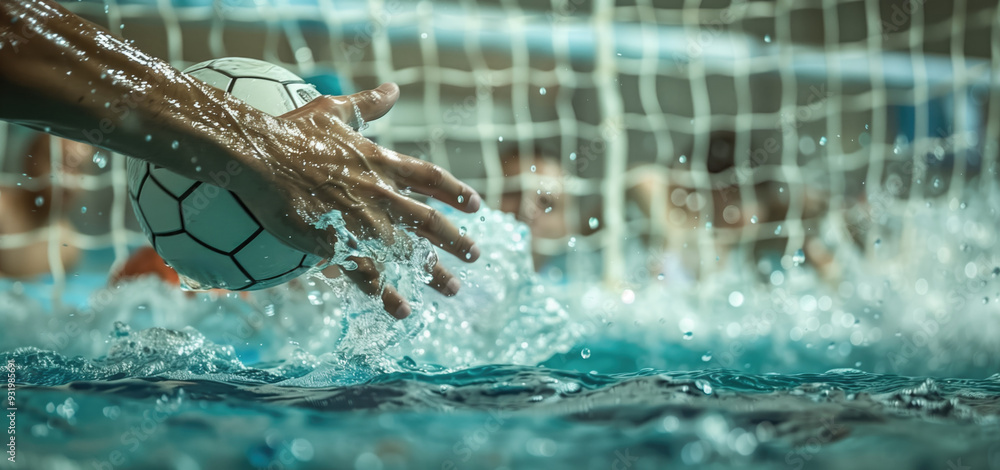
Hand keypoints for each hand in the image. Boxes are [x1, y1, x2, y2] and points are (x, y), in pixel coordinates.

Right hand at [235, 83, 480, 318]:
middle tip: (475, 253)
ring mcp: (362, 222)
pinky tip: (403, 312)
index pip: (431, 179)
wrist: (261, 156)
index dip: (456, 192)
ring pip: (407, 254)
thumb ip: (368, 103)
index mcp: (382, 163)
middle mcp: (381, 194)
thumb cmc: (294, 130)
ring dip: (433, 274)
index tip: (477, 205)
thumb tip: (393, 88)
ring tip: (453, 290)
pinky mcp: (337, 244)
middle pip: (430, 223)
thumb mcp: (335, 109)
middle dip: (456, 240)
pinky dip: (388, 295)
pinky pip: (369, 276)